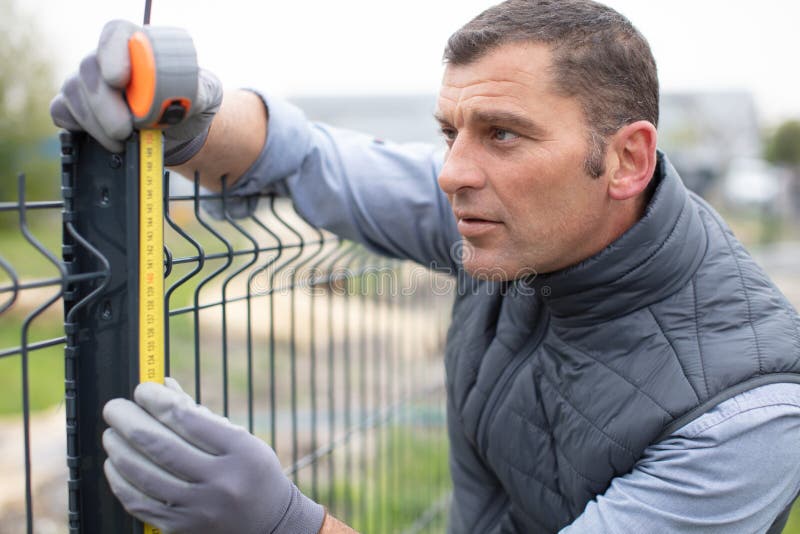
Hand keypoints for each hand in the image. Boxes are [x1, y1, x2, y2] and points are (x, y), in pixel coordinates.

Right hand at [50, 20, 221, 162]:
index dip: (113, 54)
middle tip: (124, 128)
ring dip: (98, 124)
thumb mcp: (205, 94)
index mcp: (137, 44)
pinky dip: (83, 131)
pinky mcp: (74, 107)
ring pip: (74, 94)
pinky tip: (110, 142)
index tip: (120, 79)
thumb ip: (196, 91)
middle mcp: (105, 58)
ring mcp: (86, 82)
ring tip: (125, 140)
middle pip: (89, 69)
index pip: (115, 34)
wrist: (179, 130)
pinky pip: (62, 113)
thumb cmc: (189, 103)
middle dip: (105, 104)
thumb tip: (180, 98)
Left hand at [102, 378, 323, 533]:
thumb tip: (162, 386)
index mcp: (241, 451)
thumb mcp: (241, 439)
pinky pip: (140, 503)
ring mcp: (201, 509)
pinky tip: (115, 463)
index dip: (157, 401)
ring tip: (111, 434)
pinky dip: (120, 481)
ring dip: (119, 450)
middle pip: (162, 447)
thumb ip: (201, 415)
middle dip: (129, 422)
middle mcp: (222, 482)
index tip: (142, 390)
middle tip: (114, 408)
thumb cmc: (251, 471)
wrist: (269, 524)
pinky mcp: (183, 528)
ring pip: (145, 476)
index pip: (189, 420)